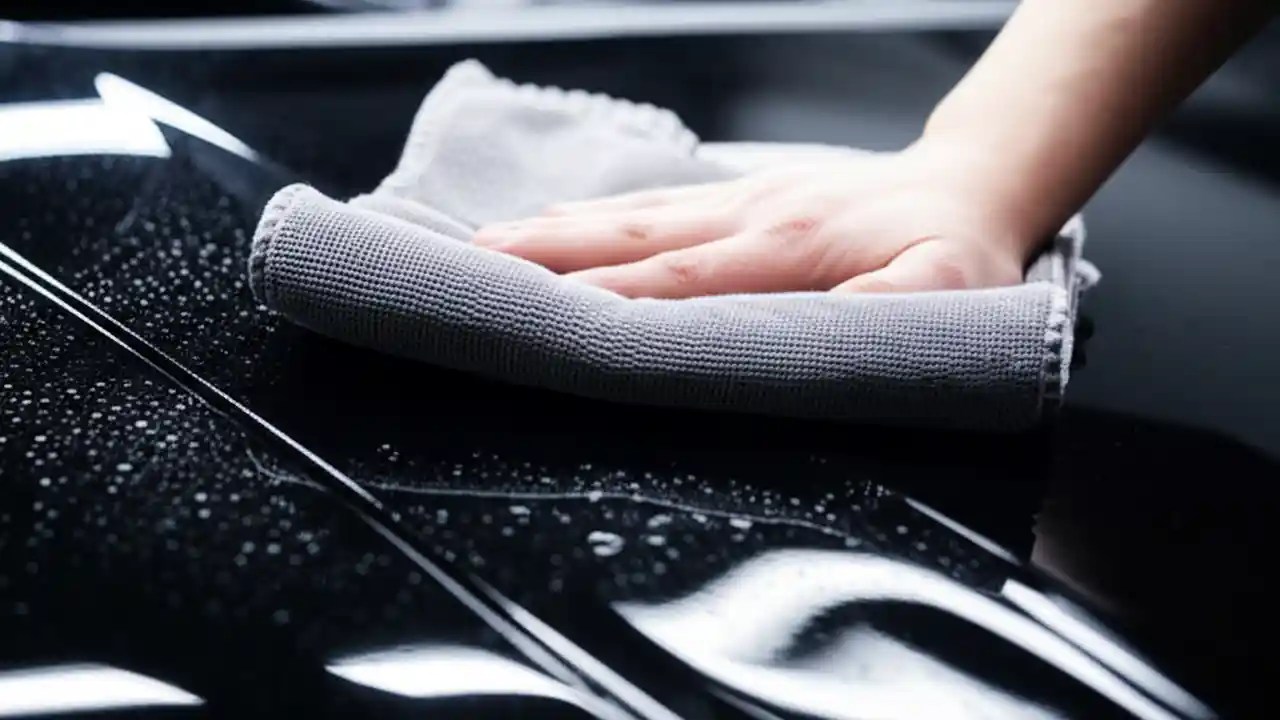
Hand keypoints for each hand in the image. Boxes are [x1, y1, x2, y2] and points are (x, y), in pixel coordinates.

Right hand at [473, 140, 1042, 298]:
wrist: (971, 184)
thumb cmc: (959, 251)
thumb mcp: (950, 294)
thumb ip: (884, 316)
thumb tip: (812, 340)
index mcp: (788, 248)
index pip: (676, 282)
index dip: (604, 303)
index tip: (537, 318)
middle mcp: (748, 216)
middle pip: (628, 239)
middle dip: (545, 257)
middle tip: (469, 270)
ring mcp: (739, 201)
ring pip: (629, 215)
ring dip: (553, 232)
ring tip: (484, 246)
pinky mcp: (739, 197)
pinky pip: (652, 203)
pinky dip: (591, 213)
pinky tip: (555, 222)